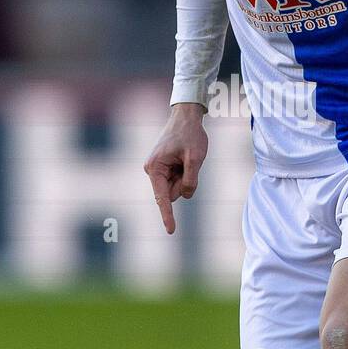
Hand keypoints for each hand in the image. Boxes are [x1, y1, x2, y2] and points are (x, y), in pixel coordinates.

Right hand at [143, 102, 208, 234]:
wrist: (186, 117)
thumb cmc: (190, 134)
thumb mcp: (195, 158)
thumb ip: (190, 180)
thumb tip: (186, 196)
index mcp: (155, 168)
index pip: (162, 198)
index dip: (167, 215)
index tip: (171, 231)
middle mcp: (152, 170)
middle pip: (172, 193)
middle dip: (184, 184)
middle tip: (189, 161)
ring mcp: (157, 170)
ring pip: (176, 187)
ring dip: (185, 176)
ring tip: (186, 157)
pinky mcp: (162, 168)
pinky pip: (176, 180)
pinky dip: (185, 173)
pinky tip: (185, 157)